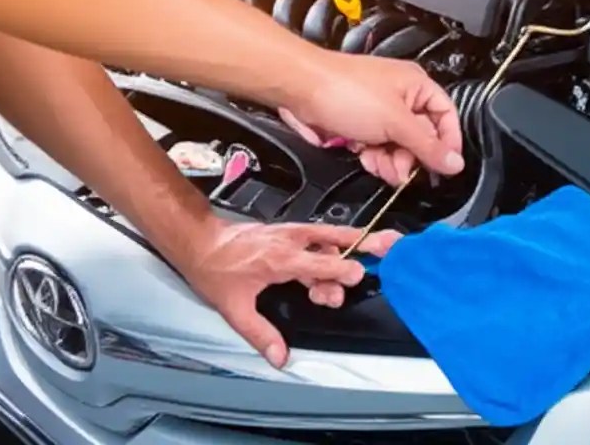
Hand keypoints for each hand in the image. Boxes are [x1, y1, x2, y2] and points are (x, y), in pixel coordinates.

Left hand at [177, 219, 401, 366]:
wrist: (199, 242)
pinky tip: (334, 261)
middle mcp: (290, 241)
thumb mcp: (234, 308)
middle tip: (390, 244)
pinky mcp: (288, 233)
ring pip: (329, 238)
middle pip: (336, 239)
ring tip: (354, 271)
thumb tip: (280, 356)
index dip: (342, 269)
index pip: (322, 261)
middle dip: (364, 242)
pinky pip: (318, 238)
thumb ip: (260, 333)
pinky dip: (331, 248)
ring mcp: (290, 234)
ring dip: (345, 252)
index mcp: (281, 258)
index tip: (359, 276)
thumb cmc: (215, 269)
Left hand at [279, 52, 464, 185]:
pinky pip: (377, 145)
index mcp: (417, 86)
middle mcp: (401, 96)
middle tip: (400, 171)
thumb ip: (427, 146)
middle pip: (420, 136)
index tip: (444, 166)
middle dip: (410, 157)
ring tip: (378, 165)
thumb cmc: (345, 91)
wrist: (301, 89)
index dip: (447, 142)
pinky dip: (373, 156)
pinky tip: (364, 157)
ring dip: (390, 160)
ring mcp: (380, 109)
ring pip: (397, 145)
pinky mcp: (360, 122)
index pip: (446, 116)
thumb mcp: (395, 123)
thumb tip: (455, 163)